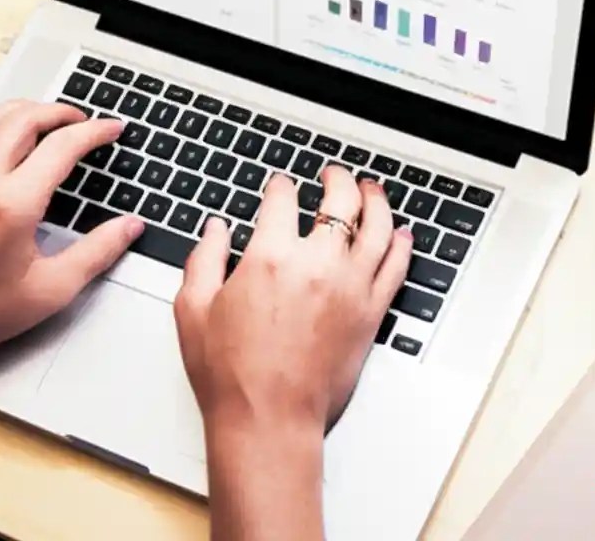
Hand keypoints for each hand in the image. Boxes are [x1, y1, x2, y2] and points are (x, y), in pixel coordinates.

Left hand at [0, 100, 143, 368]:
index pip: (61, 147)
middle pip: (24, 119)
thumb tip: (130, 226)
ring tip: (51, 119)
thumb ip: (97, 252)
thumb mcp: (51, 290)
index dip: (94, 132)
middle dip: (61, 112)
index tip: (113, 128)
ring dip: (26, 110)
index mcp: (12, 205)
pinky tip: (8, 135)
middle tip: (86, 120)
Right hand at [174, 166, 411, 432]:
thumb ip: (204, 259)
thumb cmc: (230, 375)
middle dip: (336, 178)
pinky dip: (401, 245)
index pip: (282, 200)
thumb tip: (214, 229)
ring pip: (378, 226)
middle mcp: (316, 265)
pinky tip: (400, 234)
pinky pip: (395, 268)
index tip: (279, 185)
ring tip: (371, 189)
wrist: (268, 420)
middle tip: (333, 173)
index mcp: (269, 258)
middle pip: (340, 201)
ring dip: (376, 200)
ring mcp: (350, 288)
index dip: (280, 185)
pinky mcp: (370, 313)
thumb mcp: (194, 310)